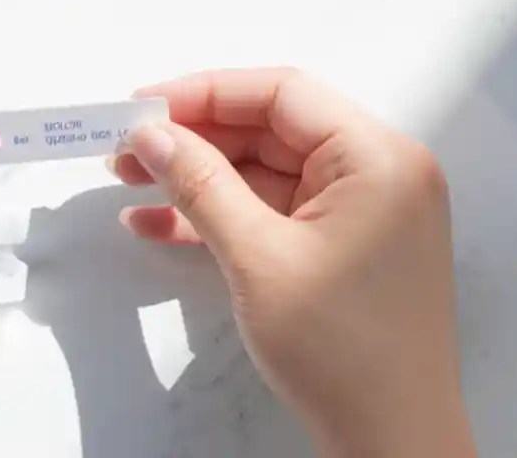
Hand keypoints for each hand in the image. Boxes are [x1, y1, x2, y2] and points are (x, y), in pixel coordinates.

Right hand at [111, 69, 474, 457]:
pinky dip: (221, 215)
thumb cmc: (338, 349)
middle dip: (193, 139)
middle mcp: (377, 171)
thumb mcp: (257, 258)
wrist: (392, 442)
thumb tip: (150, 132)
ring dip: (198, 178)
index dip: (204, 93)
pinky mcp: (342, 246)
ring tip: (127, 183)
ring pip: (265, 172)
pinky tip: (158, 225)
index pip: (281, 93)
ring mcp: (362, 211)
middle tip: (124, 151)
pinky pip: (274, 212)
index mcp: (377, 158)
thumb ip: (201, 184)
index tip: (140, 109)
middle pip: (270, 129)